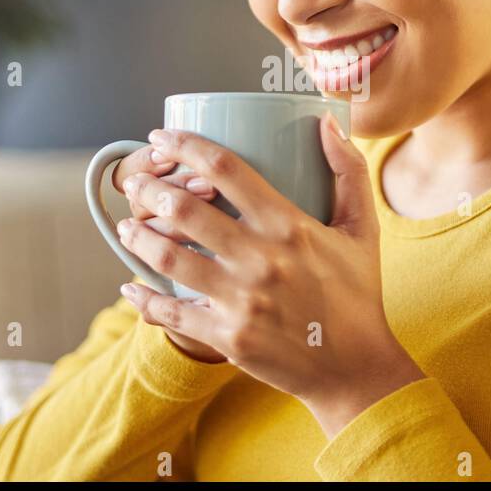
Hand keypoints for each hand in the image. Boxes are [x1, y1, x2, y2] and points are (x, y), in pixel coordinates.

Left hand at [116, 111, 424, 436]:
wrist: (356, 368)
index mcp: (289, 225)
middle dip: (149, 190)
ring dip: (138, 237)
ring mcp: (241, 300)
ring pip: (167, 257)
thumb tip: (326, 121)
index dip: (186, 146)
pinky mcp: (228, 337)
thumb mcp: (363, 228)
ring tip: (127, 227)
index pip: (226, 169)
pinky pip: (171, 313)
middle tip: (136, 184)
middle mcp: (260, 259)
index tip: (162, 136)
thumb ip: (349, 171)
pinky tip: (130, 288)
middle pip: (185, 209)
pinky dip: (143, 300)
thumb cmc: (357, 293)